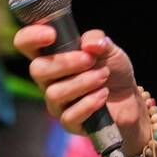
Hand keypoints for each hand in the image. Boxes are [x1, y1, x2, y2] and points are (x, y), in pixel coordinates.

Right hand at [13, 24, 149, 155]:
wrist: (130, 98)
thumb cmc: (112, 70)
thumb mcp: (109, 49)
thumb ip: (98, 40)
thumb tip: (89, 44)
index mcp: (53, 56)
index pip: (26, 44)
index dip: (31, 37)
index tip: (51, 34)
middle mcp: (49, 79)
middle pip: (37, 70)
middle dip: (65, 63)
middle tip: (90, 60)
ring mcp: (57, 102)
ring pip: (54, 93)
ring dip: (83, 82)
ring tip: (103, 76)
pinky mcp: (69, 122)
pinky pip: (69, 115)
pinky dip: (89, 103)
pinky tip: (103, 95)